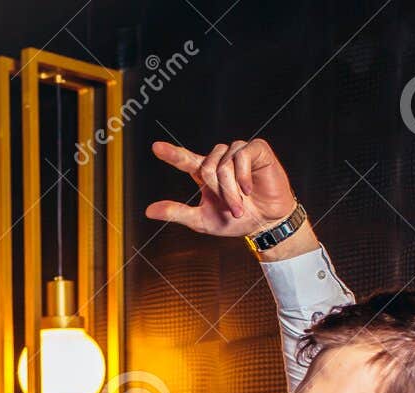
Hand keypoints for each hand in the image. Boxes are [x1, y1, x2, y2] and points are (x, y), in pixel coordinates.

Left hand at [146, 138, 294, 236]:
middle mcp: (219, 159)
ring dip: (231, 189)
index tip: (156, 148)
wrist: (266, 223)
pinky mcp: (256, 149)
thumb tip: (148, 211)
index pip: (185, 159)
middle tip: (232, 209)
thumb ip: (177, 213)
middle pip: (207, 167)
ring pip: (224, 163)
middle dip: (219, 192)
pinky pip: (242, 155)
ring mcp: (237, 152)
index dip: (171, 154)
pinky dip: (243, 176)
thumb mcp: (202, 220)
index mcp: (204, 173)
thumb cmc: (235, 221)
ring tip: (242, 203)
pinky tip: (249, 189)